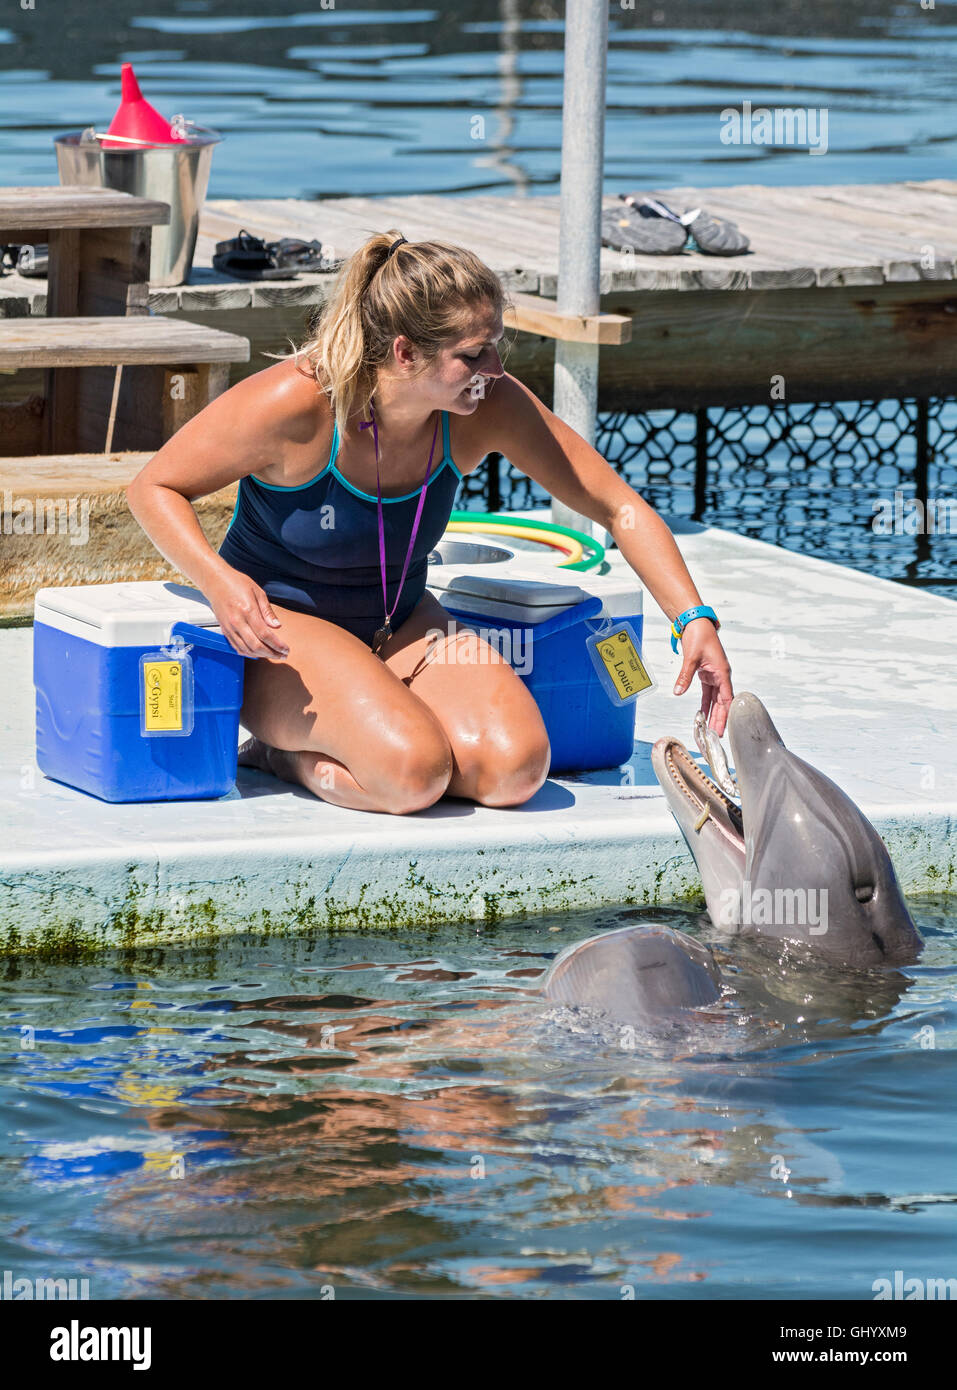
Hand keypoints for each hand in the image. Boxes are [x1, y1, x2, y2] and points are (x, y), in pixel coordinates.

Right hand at [206, 570, 288, 659]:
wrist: (215, 581)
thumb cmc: (237, 583)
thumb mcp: (258, 592)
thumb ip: (267, 611)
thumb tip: (277, 626)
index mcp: (247, 610)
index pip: (265, 634)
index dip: (277, 645)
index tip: (286, 649)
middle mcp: (237, 621)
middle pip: (256, 645)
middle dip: (272, 653)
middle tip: (282, 655)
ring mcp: (229, 627)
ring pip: (246, 649)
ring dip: (261, 655)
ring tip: (273, 655)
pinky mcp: (224, 630)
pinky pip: (237, 647)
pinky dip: (248, 653)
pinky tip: (258, 652)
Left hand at [673, 619, 732, 735]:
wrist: (696, 623)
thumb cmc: (699, 636)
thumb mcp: (691, 658)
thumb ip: (685, 676)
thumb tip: (678, 691)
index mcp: (722, 672)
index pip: (727, 697)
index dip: (726, 713)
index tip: (724, 726)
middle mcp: (721, 676)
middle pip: (723, 702)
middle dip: (720, 718)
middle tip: (717, 735)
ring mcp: (715, 676)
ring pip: (716, 699)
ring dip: (713, 714)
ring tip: (711, 729)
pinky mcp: (707, 674)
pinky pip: (708, 693)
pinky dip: (706, 704)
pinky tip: (703, 714)